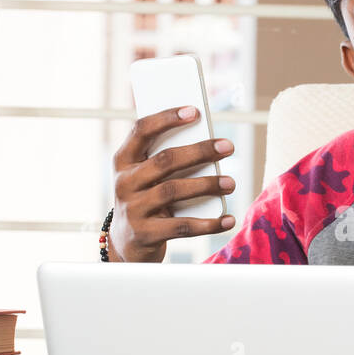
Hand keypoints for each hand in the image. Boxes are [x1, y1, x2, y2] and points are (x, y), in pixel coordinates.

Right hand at [108, 105, 236, 262]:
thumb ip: (167, 161)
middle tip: (228, 147)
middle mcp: (124, 182)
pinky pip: (181, 227)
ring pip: (173, 191)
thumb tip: (210, 147)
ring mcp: (132, 209)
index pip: (141, 130)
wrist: (127, 243)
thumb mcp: (146, 177)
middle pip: (165, 160)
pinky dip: (208, 224)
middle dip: (200, 151)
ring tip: (230, 183)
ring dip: (207, 185)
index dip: (167, 118)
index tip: (194, 111)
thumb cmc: (146, 199)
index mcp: (124, 161)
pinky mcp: (145, 234)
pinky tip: (227, 219)